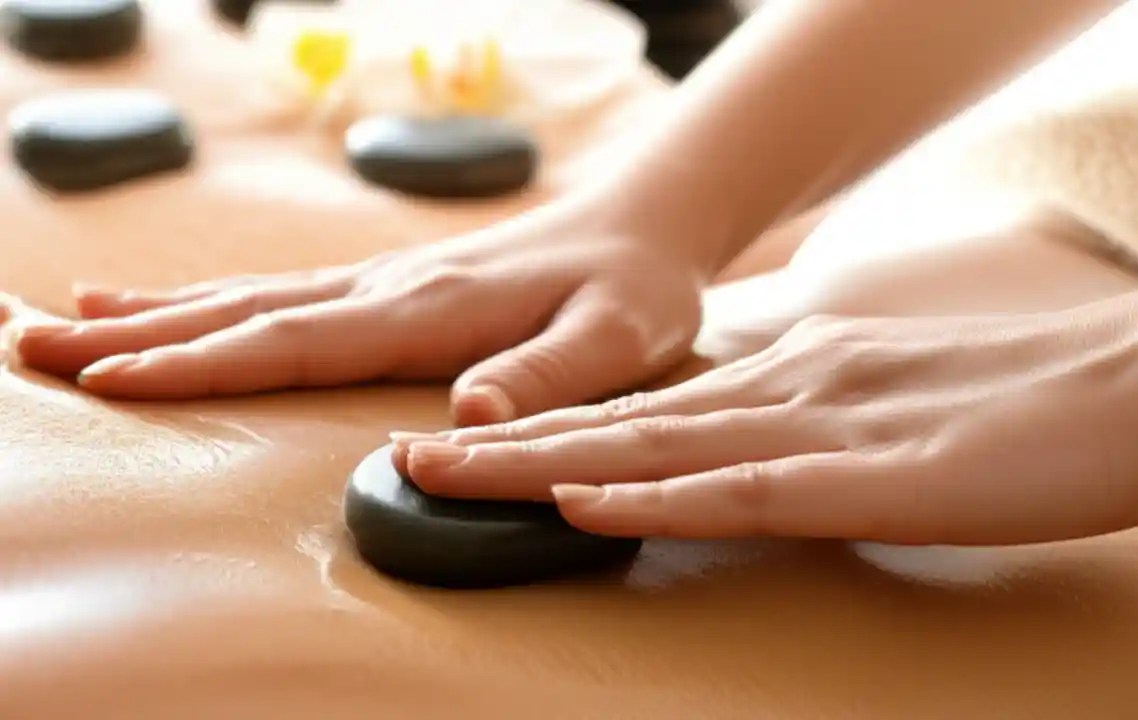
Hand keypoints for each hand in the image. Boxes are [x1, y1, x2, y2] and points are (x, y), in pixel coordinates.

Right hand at [13, 198, 703, 424]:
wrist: (644, 224)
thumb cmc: (635, 290)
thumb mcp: (618, 340)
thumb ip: (545, 377)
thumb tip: (462, 417)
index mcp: (428, 312)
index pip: (295, 343)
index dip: (202, 364)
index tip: (113, 377)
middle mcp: (388, 290)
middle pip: (244, 316)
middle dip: (140, 337)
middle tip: (36, 352)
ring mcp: (383, 282)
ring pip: (249, 300)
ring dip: (155, 315)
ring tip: (63, 323)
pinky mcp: (391, 286)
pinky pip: (283, 296)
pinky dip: (211, 302)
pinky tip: (168, 305)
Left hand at [393, 294, 1137, 544]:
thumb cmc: (1027, 405)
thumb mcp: (897, 407)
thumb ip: (826, 425)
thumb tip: (767, 452)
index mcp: (797, 377)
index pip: (655, 413)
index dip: (557, 432)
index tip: (476, 446)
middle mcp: (787, 391)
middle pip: (625, 427)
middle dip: (511, 446)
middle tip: (410, 458)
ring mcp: (822, 428)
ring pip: (657, 452)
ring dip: (543, 465)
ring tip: (445, 474)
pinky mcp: (870, 474)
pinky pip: (744, 489)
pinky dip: (657, 495)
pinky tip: (586, 498)